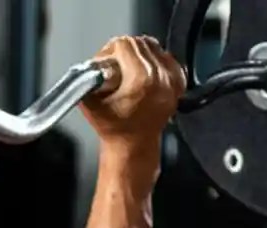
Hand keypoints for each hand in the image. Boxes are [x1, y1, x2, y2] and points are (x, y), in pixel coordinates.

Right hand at [81, 36, 185, 150]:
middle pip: (140, 42)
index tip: (105, 62)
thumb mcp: (90, 103)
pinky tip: (145, 72)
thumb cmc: (114, 128)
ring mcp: (172, 81)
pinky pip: (167, 57)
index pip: (125, 44)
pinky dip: (155, 59)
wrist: (133, 144)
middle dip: (124, 51)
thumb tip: (92, 63)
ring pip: (154, 46)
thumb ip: (88, 79)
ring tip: (128, 69)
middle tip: (115, 66)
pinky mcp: (179, 83)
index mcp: (140, 80)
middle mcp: (160, 78)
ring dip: (139, 53)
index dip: (109, 51)